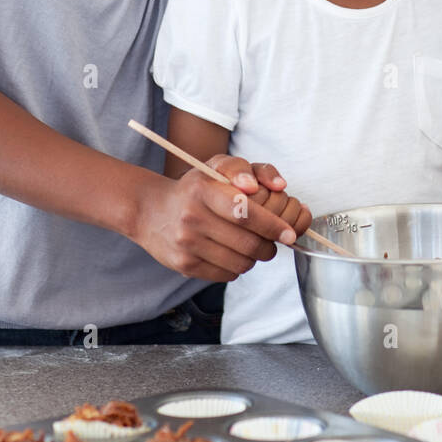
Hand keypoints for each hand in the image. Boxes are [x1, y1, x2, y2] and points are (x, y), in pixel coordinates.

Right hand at [131, 160, 310, 282]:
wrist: (151, 211)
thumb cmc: (195, 187)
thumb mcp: (218, 166)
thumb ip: (250, 169)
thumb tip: (278, 185)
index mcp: (203, 189)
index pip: (245, 212)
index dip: (272, 225)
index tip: (289, 233)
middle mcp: (192, 217)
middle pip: (247, 243)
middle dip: (269, 246)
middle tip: (275, 241)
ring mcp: (186, 244)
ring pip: (240, 263)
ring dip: (255, 258)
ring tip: (253, 246)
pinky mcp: (184, 266)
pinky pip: (226, 274)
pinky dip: (237, 267)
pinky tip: (232, 253)